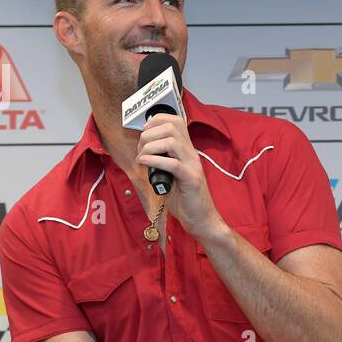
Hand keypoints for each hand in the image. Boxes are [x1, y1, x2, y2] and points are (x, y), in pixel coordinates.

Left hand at [136, 112, 225, 240]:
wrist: (201, 220)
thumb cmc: (184, 200)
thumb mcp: (169, 175)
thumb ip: (160, 162)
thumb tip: (142, 152)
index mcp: (187, 151)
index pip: (175, 121)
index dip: (156, 120)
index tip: (144, 133)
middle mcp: (191, 155)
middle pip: (172, 127)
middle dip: (149, 134)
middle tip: (141, 149)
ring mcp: (193, 166)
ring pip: (172, 141)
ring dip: (150, 147)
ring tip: (142, 158)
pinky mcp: (191, 180)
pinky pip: (172, 164)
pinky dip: (154, 161)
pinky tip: (144, 164)